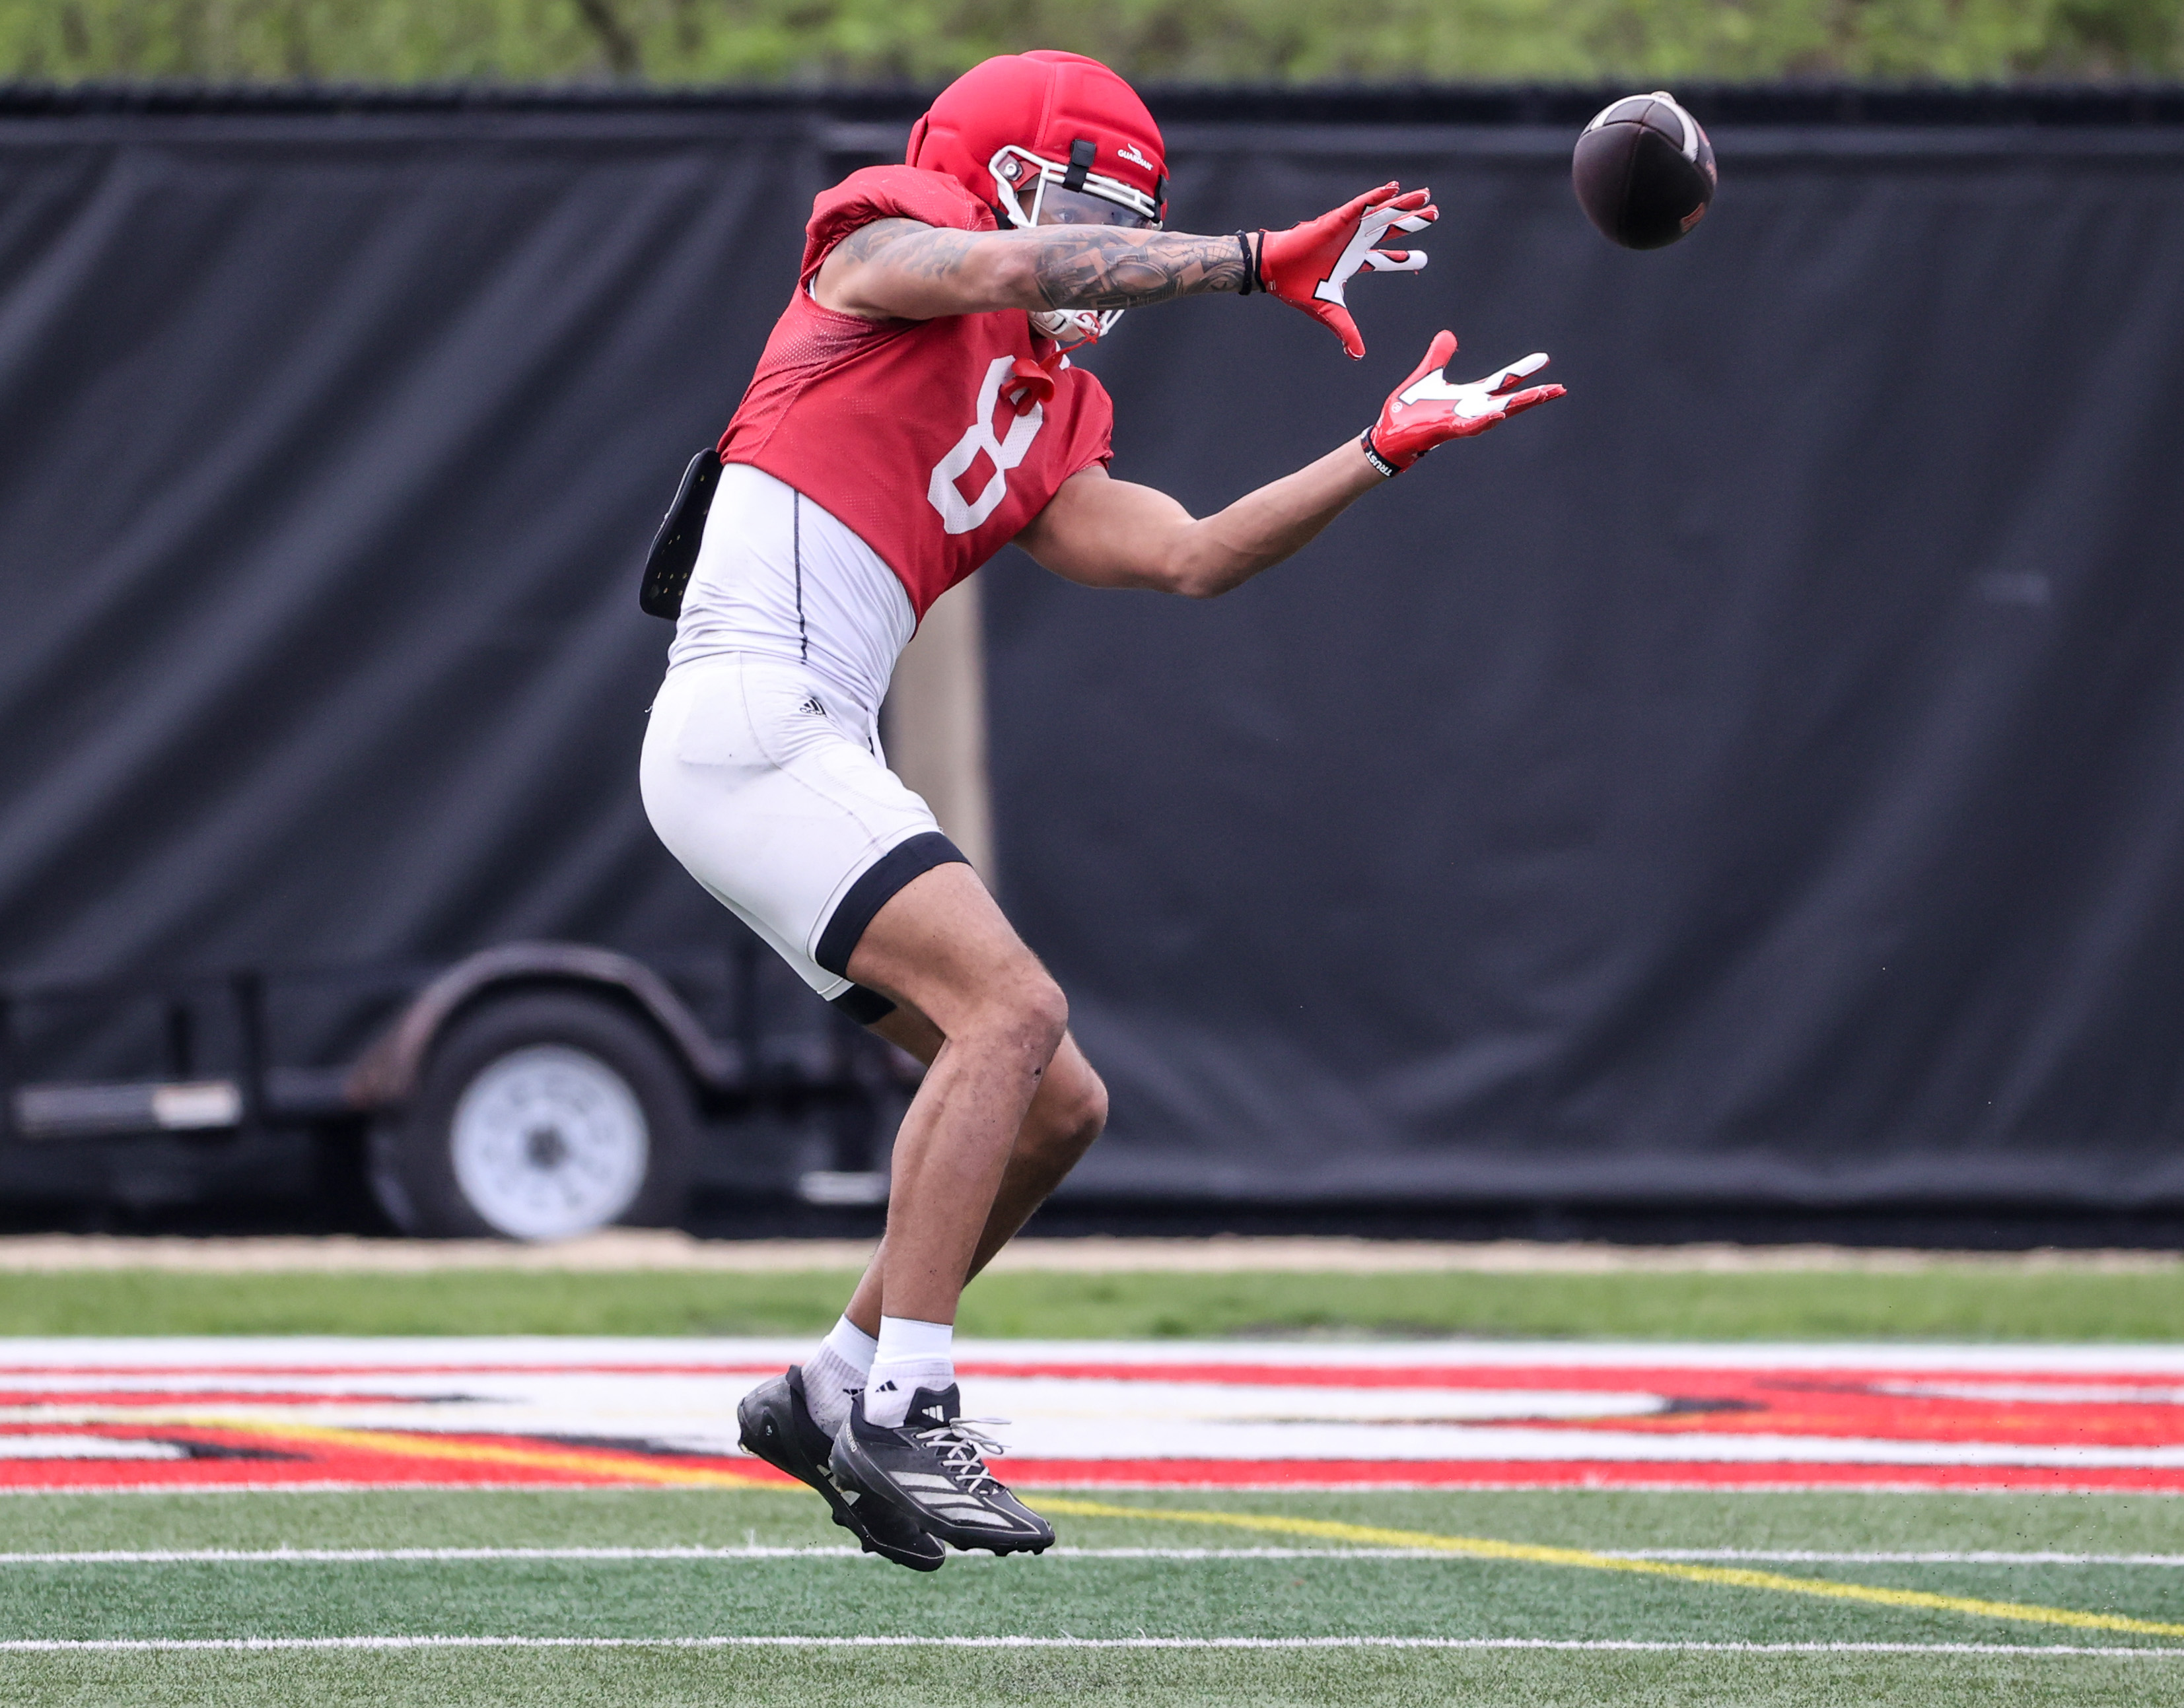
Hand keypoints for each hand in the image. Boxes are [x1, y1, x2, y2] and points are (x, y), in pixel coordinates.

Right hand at [1253, 184, 1434, 358]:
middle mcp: (1355, 242)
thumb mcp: (1330, 311)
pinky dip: (1378, 196)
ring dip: (1403, 204)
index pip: (1385, 259)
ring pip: (1383, 214)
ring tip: (1425, 196)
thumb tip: (1357, 356)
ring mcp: (1349, 229)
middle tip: (1434, 214)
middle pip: (1391, 230)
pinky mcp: (1338, 220)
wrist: (1275, 271)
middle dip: (1412, 223)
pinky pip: (1362, 205)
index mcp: (1354, 262)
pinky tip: (1394, 187)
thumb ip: (1347, 331)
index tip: (1423, 259)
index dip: (1403, 258)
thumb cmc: (1298, 287)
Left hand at [1363, 330, 1565, 472]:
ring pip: (1497, 413)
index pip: (1502, 382)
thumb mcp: (1427, 376)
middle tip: (1559, 388)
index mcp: (1469, 397)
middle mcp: (1471, 410)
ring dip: (1518, 405)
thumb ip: (1439, 357)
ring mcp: (1461, 421)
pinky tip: (1500, 412)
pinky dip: (1486, 420)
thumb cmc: (1408, 411)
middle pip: (1510, 400)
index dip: (1522, 371)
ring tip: (1540, 396)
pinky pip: (1471, 426)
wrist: (1388, 434)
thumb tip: (1448, 335)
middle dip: (1534, 395)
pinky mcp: (1447, 430)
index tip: (1543, 359)